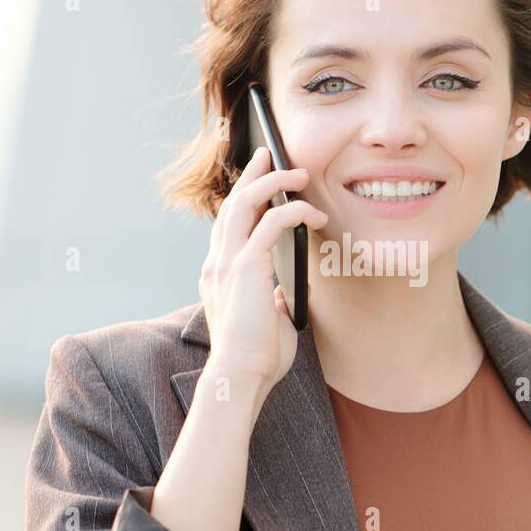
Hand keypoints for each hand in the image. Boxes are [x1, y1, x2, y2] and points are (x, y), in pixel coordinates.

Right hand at [199, 145, 327, 394]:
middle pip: (231, 204)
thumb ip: (270, 301)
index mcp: (220, 274)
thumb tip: (281, 293)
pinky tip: (312, 213)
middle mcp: (218, 263)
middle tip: (269, 154)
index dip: (243, 199)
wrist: (241, 376)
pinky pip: (269, 224)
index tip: (257, 180)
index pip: (229, 225)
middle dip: (251, 175)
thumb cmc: (256, 358)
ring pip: (244, 204)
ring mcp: (227, 263)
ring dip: (272, 182)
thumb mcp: (266, 321)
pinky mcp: (245, 268)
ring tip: (298, 172)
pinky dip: (292, 211)